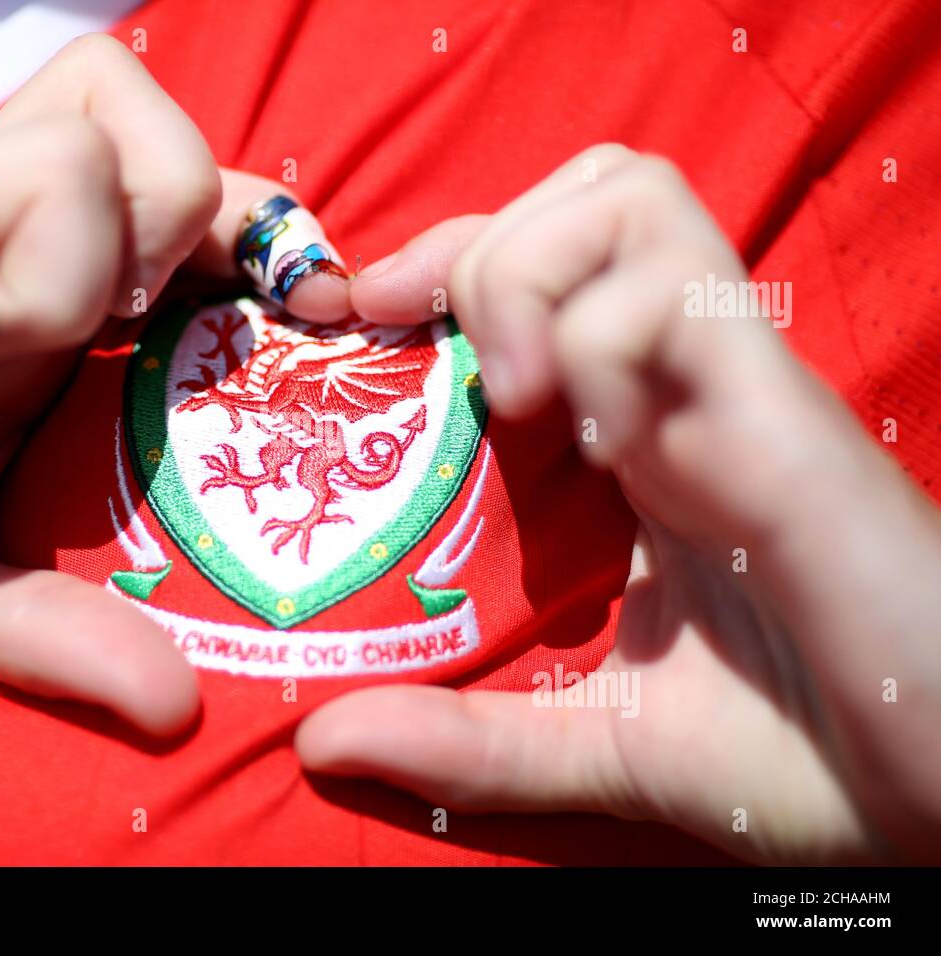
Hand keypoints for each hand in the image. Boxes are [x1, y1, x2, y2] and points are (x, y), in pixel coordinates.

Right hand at [0, 35, 343, 735]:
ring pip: (61, 157)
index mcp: (33, 326)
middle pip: (139, 134)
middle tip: (137, 321)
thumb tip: (183, 709)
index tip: (306, 311)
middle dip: (185, 213)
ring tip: (11, 349)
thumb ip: (58, 638)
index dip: (260, 243)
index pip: (182, 212)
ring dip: (72, 259)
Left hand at [297, 144, 940, 861]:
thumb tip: (323, 740)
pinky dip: (600, 339)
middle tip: (447, 357)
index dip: (444, 268)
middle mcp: (676, 390)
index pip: (538, 275)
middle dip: (481, 246)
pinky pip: (674, 295)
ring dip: (530, 269)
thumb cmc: (793, 756)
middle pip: (582, 193)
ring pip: (628, 198)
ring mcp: (729, 388)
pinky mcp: (779, 413)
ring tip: (516, 393)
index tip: (364, 316)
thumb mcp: (595, 743)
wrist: (938, 796)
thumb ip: (466, 740)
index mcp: (635, 442)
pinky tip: (598, 440)